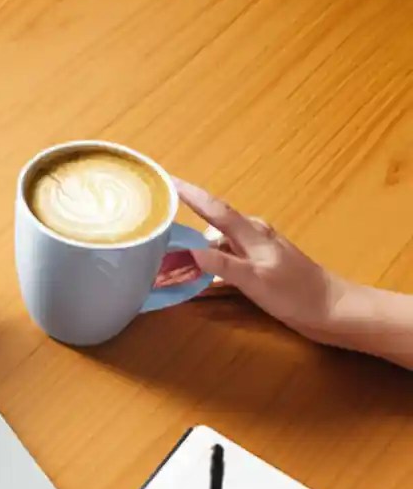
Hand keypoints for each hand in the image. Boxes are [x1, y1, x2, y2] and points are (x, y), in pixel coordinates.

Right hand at [175, 178, 351, 343]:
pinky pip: (226, 255)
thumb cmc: (296, 295)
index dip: (189, 193)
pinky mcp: (260, 262)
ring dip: (197, 250)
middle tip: (156, 237)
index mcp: (252, 234)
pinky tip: (200, 275)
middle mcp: (253, 234)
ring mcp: (257, 248)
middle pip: (211, 225)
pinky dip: (210, 261)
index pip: (214, 209)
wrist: (332, 309)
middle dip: (185, 228)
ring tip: (172, 265)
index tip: (166, 180)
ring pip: (218, 242)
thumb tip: (191, 249)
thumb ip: (224, 265)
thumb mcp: (257, 282)